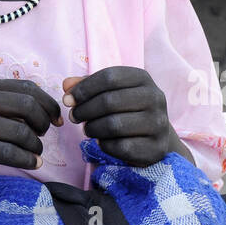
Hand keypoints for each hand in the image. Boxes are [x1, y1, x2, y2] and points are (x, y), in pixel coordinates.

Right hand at [0, 78, 62, 177]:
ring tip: (35, 152)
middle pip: (28, 106)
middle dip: (44, 123)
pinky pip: (8, 153)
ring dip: (36, 145)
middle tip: (44, 135)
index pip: (27, 87)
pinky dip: (27, 159)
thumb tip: (39, 113)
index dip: (48, 103)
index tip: (56, 119)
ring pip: (21, 131)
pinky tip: (32, 163)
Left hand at [63, 68, 177, 166]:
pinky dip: (104, 145)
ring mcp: (159, 123)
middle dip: (85, 110)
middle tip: (73, 117)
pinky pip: (121, 147)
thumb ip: (87, 86)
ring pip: (114, 125)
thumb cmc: (126, 108)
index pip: (109, 77)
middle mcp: (155, 97)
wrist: (154, 136)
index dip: (84, 89)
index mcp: (143, 78)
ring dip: (92, 128)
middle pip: (110, 101)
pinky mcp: (156, 147)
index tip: (67, 100)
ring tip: (87, 129)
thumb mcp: (110, 91)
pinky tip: (101, 141)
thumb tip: (66, 84)